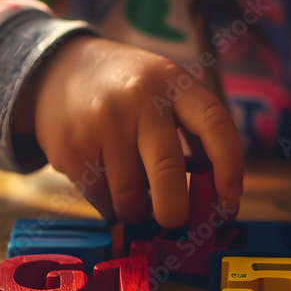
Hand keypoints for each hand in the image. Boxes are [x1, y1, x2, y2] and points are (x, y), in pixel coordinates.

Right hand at [19, 37, 243, 225]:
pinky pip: (100, 199)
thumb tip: (215, 200)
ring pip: (130, 196)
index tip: (230, 199)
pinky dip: (110, 205)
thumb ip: (191, 136)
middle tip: (175, 220)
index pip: (214, 123)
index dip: (229, 166)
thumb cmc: (129, 92)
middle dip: (175, 210)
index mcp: (174, 83)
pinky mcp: (73, 148)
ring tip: (134, 195)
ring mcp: (103, 123)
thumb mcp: (166, 92)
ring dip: (137, 210)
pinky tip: (107, 182)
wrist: (59, 71)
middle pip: (168, 171)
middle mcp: (140, 99)